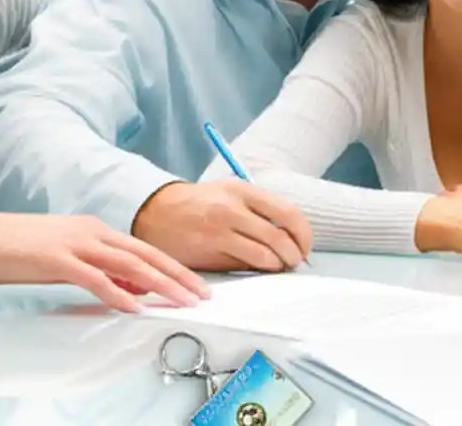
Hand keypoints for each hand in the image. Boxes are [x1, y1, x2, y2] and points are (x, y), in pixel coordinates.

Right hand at [0, 211, 209, 312]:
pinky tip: (133, 306)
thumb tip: (129, 287)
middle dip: (178, 274)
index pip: (143, 249)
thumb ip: (98, 269)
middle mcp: (90, 231)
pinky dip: (117, 292)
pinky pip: (94, 278)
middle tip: (202, 293)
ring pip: (128, 264)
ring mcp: (75, 243)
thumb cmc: (16, 248)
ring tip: (182, 300)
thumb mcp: (65, 258)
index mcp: (94, 229)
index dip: (172, 266)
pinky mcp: (56, 259)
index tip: (194, 283)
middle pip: (145, 254)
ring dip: (159, 283)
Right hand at [132, 179, 311, 271]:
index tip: (305, 245)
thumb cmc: (200, 202)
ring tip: (277, 265)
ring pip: (264, 257)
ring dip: (277, 266)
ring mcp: (219, 233)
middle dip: (294, 255)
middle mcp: (232, 210)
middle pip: (279, 239)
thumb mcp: (230, 192)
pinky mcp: (208, 254)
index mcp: (242, 191)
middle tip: (294, 261)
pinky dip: (256, 270)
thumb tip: (292, 236)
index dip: (304, 234)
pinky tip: (256, 267)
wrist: (156, 210)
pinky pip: (243, 267)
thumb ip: (259, 209)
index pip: (287, 213)